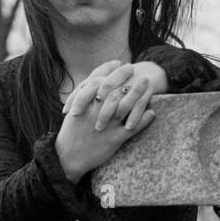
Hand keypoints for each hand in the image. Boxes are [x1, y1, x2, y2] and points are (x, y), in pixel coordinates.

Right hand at [56, 60, 157, 181]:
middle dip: (126, 78)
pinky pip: (131, 128)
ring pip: (124, 106)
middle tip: (137, 70)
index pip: (99, 80)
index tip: (122, 63)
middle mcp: (94, 113)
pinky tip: (152, 113)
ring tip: (147, 84)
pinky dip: (143, 120)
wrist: (67, 157)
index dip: (112, 71)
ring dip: (137, 94)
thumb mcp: (75, 110)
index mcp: (84, 104)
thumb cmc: (72, 131)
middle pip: (113, 90)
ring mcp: (105, 126)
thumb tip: (99, 79)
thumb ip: (85, 95)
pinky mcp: (113, 140)